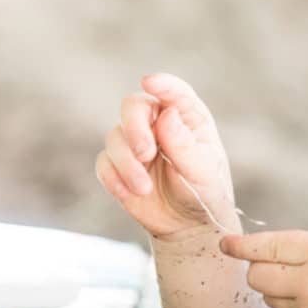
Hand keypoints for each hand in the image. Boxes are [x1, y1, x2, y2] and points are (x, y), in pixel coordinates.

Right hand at [95, 73, 237, 239]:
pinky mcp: (117, 166)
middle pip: (132, 106)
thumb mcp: (202, 171)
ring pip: (114, 137)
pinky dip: (113, 177)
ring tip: (144, 187)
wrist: (187, 226)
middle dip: (134, 128)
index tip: (149, 82)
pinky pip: (103, 163)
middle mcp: (157, 123)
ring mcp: (134, 143)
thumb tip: (166, 115)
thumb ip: (184, 144)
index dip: (161, 84)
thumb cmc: (203, 192)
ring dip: (126, 163)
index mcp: (186, 117)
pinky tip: (129, 193)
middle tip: (145, 153)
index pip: (173, 92)